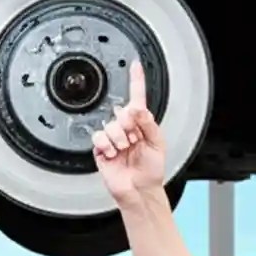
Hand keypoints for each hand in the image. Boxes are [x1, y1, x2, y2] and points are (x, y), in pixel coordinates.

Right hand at [91, 60, 165, 204]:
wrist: (140, 189)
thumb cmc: (151, 170)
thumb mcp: (157, 144)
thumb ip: (148, 123)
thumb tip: (136, 110)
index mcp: (141, 124)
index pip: (137, 98)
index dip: (136, 81)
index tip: (136, 66)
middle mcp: (126, 128)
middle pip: (122, 112)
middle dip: (129, 127)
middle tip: (134, 141)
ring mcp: (113, 138)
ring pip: (110, 126)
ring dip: (119, 139)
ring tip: (125, 150)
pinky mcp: (101, 149)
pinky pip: (98, 137)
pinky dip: (107, 145)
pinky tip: (113, 153)